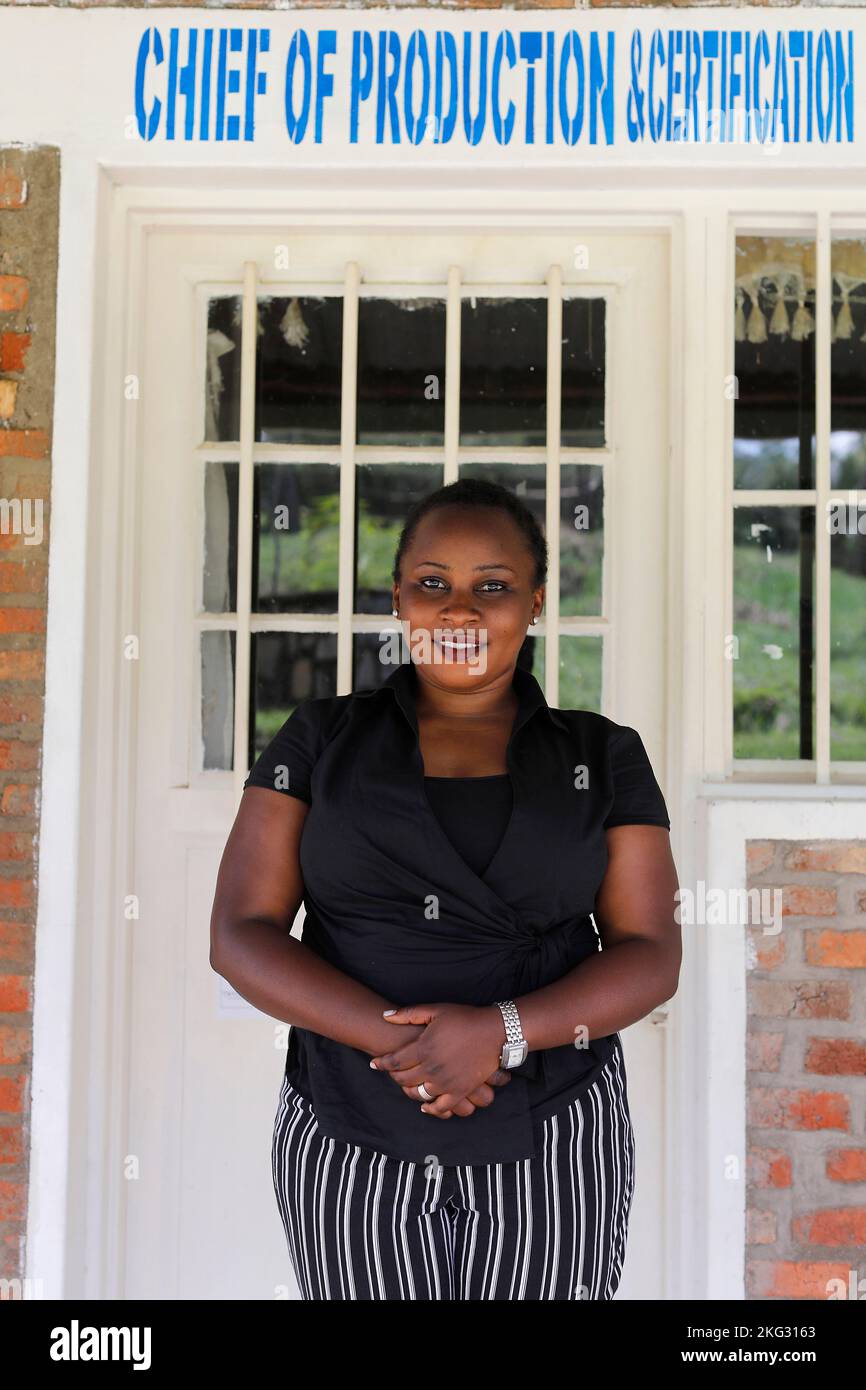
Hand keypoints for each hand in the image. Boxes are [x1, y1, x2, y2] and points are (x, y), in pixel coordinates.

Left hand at [370, 1002, 507, 1118]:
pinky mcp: (460, 1091)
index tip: (374, 1063)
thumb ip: (409, 1014)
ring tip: (406, 1085)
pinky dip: (430, 1108)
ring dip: (409, 1091)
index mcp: (424, 1047)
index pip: (394, 1061)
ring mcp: (446, 1082)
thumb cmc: (465, 1018)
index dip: (382, 1063)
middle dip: (393, 1076)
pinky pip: (441, 1107)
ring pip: (419, 1094)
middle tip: (390, 1073)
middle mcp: (432, 1068)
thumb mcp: (436, 1010)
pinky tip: (425, 1105)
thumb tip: (385, 1016)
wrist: (495, 1032)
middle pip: (403, 1079)